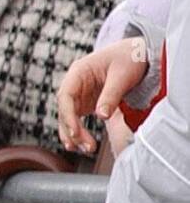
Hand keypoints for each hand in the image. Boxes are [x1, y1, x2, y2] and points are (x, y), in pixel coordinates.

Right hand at [57, 36, 148, 154]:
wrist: (138, 54)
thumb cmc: (129, 58)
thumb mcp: (122, 75)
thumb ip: (111, 95)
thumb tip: (102, 116)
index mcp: (78, 72)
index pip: (65, 96)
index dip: (67, 115)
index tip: (75, 131)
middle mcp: (75, 84)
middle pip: (65, 110)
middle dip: (72, 129)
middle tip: (86, 145)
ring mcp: (80, 94)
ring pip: (69, 117)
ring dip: (74, 134)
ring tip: (86, 149)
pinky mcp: (87, 102)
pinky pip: (78, 119)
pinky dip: (80, 132)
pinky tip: (82, 144)